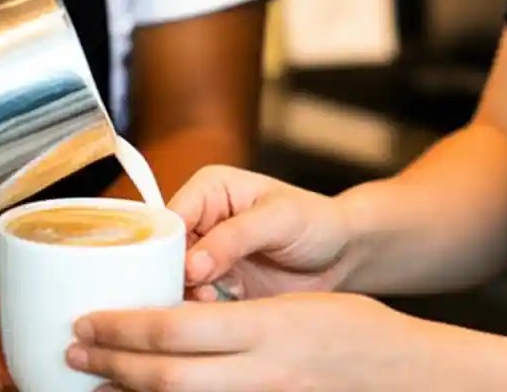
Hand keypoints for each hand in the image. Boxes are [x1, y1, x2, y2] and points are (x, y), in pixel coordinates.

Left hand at [69, 293, 437, 390]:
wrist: (404, 375)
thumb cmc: (354, 330)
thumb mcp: (291, 306)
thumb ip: (234, 313)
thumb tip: (173, 317)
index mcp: (264, 328)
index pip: (175, 329)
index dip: (121, 329)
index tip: (89, 321)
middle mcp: (260, 372)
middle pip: (165, 376)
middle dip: (110, 366)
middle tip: (72, 353)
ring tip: (93, 385)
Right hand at [171, 166, 353, 300]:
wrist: (342, 256)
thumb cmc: (316, 222)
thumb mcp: (280, 220)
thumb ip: (234, 237)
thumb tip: (192, 264)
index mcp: (208, 189)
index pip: (169, 217)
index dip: (167, 247)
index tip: (184, 275)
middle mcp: (199, 220)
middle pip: (163, 253)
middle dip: (175, 277)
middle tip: (199, 295)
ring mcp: (205, 256)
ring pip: (174, 281)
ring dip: (188, 299)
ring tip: (215, 303)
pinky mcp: (215, 286)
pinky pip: (194, 303)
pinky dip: (202, 314)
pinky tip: (221, 316)